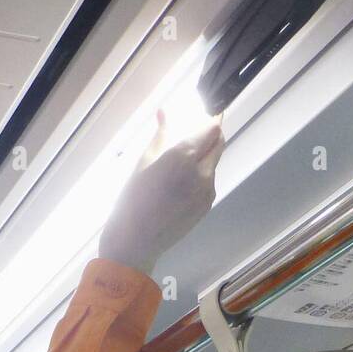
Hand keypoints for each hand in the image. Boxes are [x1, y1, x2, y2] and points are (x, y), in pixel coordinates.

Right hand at [99, 112, 223, 274]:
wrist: (136, 241)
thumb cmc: (133, 199)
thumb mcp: (144, 162)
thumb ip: (161, 135)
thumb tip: (165, 112)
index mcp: (184, 157)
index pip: (211, 128)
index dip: (212, 117)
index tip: (208, 110)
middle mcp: (202, 172)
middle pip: (219, 143)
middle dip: (213, 133)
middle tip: (201, 128)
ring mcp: (208, 190)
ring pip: (214, 162)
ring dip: (206, 154)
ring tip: (184, 159)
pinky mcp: (207, 205)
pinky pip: (210, 181)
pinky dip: (202, 173)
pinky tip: (182, 181)